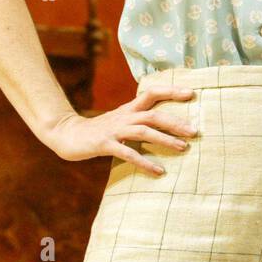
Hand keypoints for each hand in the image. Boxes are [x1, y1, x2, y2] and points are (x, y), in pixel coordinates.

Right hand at [41, 87, 197, 175]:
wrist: (66, 134)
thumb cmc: (99, 129)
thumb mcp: (120, 119)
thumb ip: (139, 119)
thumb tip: (165, 123)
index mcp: (129, 109)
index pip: (152, 93)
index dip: (172, 91)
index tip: (192, 93)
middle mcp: (124, 116)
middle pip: (153, 115)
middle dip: (175, 122)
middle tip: (195, 131)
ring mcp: (114, 130)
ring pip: (144, 131)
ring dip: (165, 139)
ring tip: (183, 148)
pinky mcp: (104, 144)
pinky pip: (128, 153)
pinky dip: (145, 162)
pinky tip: (159, 171)